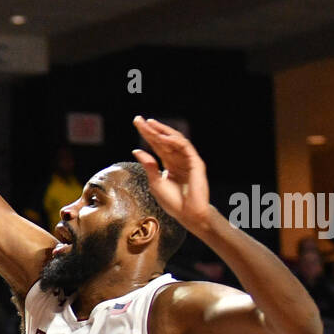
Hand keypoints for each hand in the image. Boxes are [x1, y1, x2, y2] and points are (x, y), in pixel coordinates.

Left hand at [131, 116, 211, 232]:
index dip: (147, 135)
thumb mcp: (155, 183)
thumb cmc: (173, 202)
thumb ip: (149, 166)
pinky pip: (185, 147)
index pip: (156, 145)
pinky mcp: (196, 163)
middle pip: (163, 140)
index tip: (136, 123)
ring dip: (162, 131)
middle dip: (151, 130)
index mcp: (169, 163)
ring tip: (150, 124)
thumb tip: (136, 150)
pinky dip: (174, 141)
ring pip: (174, 140)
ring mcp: (188, 160)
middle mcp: (178, 159)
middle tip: (139, 119)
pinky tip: (163, 136)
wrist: (188, 214)